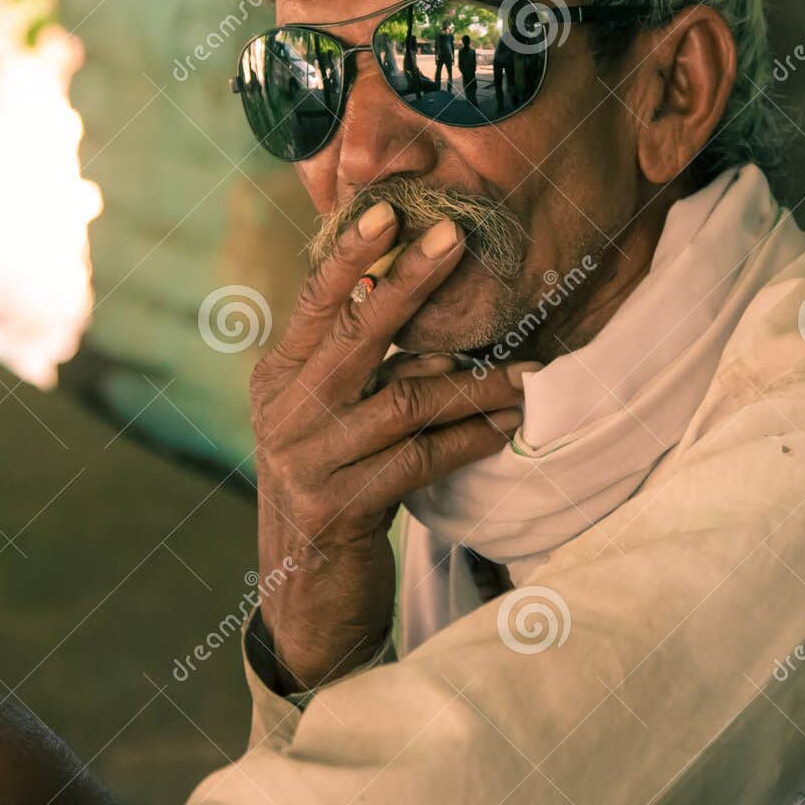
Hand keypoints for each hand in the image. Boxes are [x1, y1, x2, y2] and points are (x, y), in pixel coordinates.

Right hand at [249, 203, 531, 694]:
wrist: (306, 594)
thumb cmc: (332, 483)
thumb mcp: (329, 417)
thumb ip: (360, 365)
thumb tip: (425, 308)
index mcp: (279, 374)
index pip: (313, 300)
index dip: (350, 254)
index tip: (387, 210)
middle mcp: (285, 410)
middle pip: (355, 335)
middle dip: (409, 283)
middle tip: (455, 237)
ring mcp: (306, 460)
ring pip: (404, 402)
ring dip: (472, 384)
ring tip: (525, 371)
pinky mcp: (337, 508)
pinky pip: (419, 459)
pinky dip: (468, 439)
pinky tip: (504, 425)